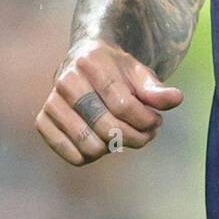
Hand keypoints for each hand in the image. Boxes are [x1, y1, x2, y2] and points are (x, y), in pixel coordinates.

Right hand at [35, 40, 182, 166]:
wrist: (84, 62)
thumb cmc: (116, 71)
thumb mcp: (140, 74)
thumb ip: (157, 89)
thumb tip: (175, 99)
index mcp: (92, 61)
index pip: (123, 104)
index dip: (145, 120)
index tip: (156, 122)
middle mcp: (66, 79)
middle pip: (107, 127)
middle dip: (135, 137)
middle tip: (146, 134)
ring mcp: (51, 101)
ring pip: (90, 144)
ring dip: (115, 148)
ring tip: (124, 136)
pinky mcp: (42, 120)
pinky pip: (70, 154)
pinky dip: (92, 156)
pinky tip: (103, 143)